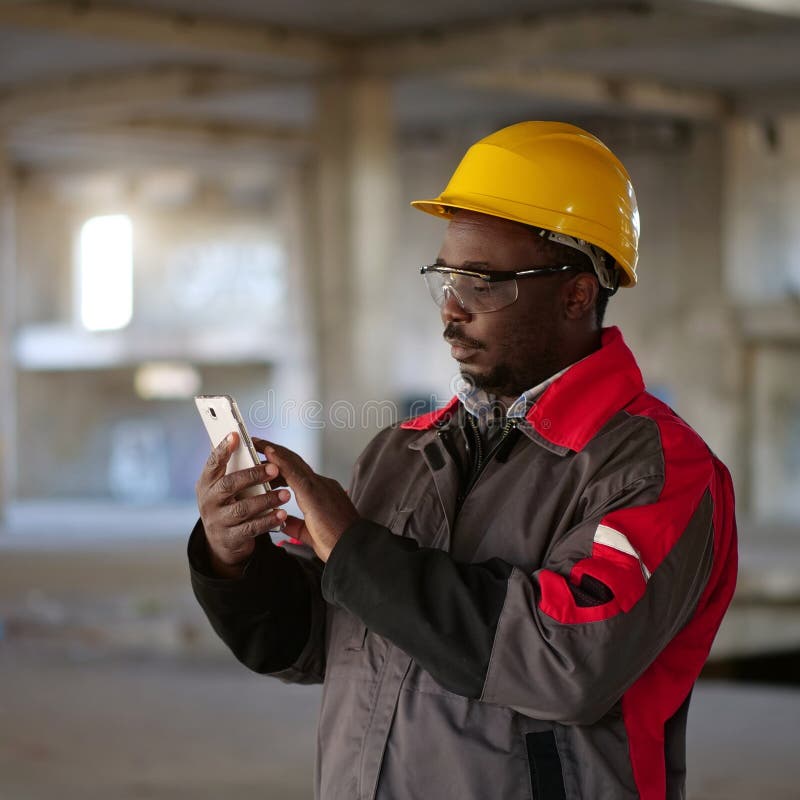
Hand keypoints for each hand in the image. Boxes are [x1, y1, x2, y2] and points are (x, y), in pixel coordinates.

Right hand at [195, 432, 291, 577]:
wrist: (222, 543)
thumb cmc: (228, 505)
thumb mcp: (223, 488)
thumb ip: (231, 468)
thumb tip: (240, 439)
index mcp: (207, 483)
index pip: (212, 463)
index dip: (222, 449)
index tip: (236, 436)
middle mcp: (209, 501)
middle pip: (229, 485)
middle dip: (253, 475)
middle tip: (274, 469)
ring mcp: (218, 521)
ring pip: (243, 508)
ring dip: (266, 500)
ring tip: (285, 494)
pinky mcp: (230, 538)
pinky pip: (252, 528)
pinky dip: (268, 520)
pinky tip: (281, 514)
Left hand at [256, 441, 358, 561]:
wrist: (352, 548)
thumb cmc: (337, 543)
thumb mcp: (310, 532)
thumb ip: (296, 524)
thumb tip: (282, 519)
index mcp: (323, 493)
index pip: (299, 474)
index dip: (282, 465)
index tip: (268, 459)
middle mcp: (322, 485)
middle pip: (295, 463)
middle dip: (276, 452)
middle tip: (258, 443)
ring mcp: (319, 486)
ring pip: (293, 463)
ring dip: (274, 451)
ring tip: (257, 442)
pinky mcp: (314, 492)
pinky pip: (294, 472)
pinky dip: (281, 460)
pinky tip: (269, 452)